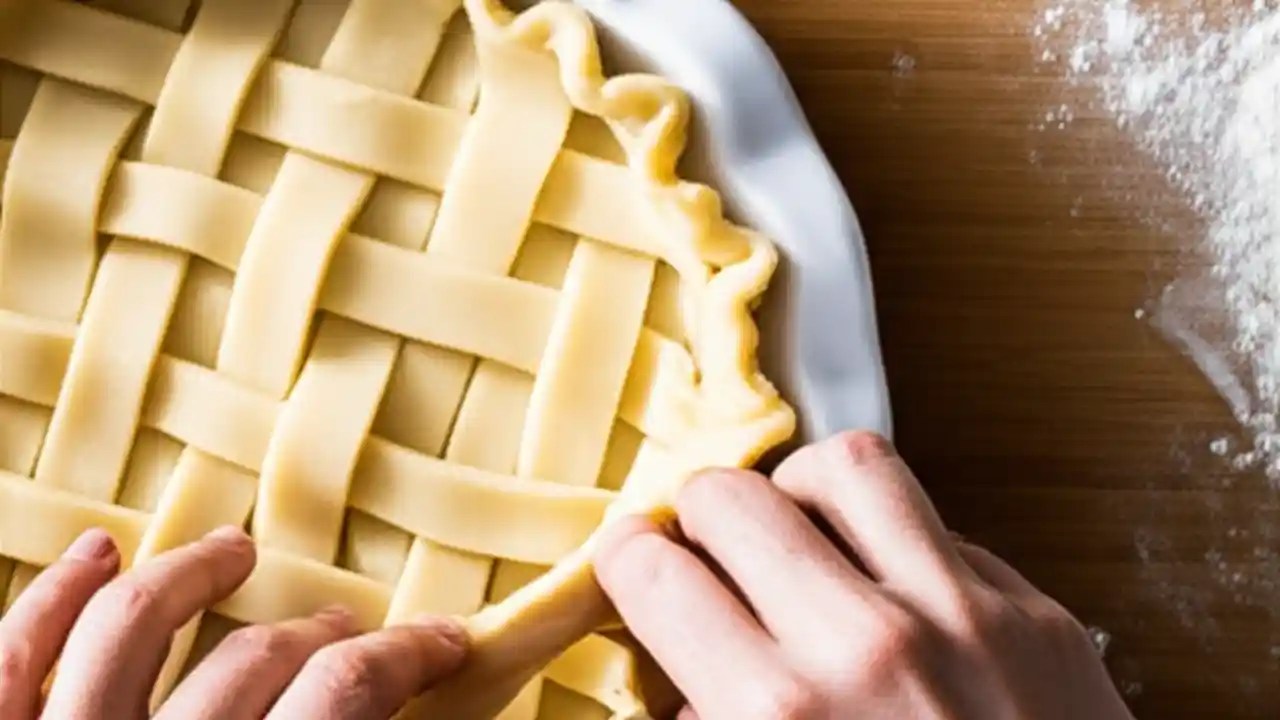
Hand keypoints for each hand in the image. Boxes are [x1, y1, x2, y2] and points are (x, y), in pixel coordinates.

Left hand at [0, 526, 466, 719]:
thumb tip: (417, 711)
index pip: (343, 695)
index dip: (408, 655)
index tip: (444, 642)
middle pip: (253, 659)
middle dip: (320, 636)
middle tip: (347, 631)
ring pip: (128, 627)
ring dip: (193, 575)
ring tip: (235, 550)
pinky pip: (11, 654)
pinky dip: (50, 596)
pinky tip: (95, 553)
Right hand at [595, 432, 1132, 719]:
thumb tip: (691, 676)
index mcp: (777, 716)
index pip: (653, 571)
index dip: (627, 559)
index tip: (637, 563)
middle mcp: (867, 647)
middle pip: (731, 496)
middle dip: (700, 517)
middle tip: (712, 551)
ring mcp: (966, 618)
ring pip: (848, 464)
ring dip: (803, 491)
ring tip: (801, 533)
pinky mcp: (1040, 616)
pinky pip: (943, 527)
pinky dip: (900, 544)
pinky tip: (896, 594)